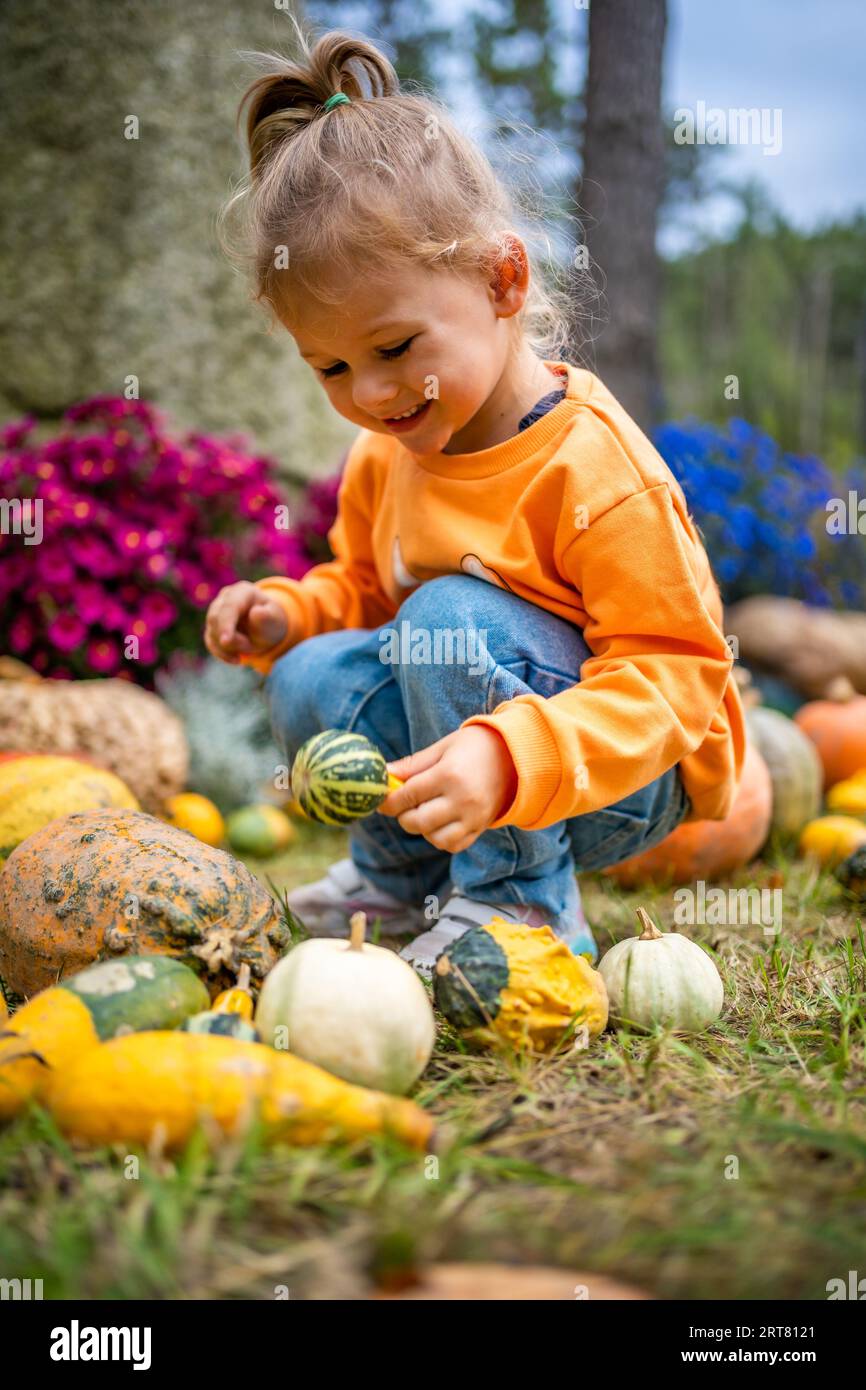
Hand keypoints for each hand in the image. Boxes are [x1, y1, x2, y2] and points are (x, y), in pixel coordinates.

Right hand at [204, 581, 291, 663]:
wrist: (267, 627)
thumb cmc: (271, 622)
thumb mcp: (275, 621)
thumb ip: (266, 618)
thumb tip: (255, 613)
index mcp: (243, 591)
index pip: (229, 606)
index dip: (226, 623)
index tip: (226, 641)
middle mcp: (225, 597)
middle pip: (216, 619)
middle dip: (232, 640)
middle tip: (251, 647)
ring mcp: (216, 610)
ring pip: (212, 632)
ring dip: (230, 647)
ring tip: (250, 647)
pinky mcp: (211, 626)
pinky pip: (210, 642)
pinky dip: (222, 654)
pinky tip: (236, 659)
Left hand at [378, 725, 517, 853]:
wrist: (516, 756)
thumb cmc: (474, 746)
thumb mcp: (442, 748)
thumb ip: (412, 765)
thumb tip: (384, 775)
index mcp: (449, 775)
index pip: (408, 796)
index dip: (389, 801)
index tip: (381, 801)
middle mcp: (462, 800)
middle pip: (418, 822)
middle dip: (403, 816)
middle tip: (403, 805)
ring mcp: (474, 817)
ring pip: (434, 838)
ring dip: (422, 829)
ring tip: (425, 812)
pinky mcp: (481, 828)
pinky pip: (453, 845)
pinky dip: (441, 838)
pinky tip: (440, 822)